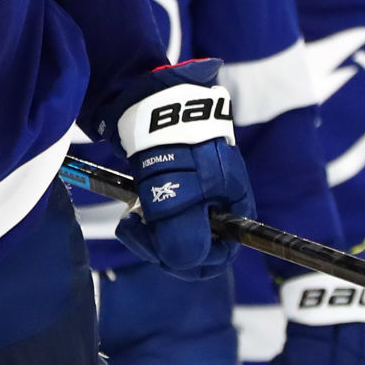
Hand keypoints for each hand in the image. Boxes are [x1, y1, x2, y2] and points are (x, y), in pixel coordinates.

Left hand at [107, 59, 253, 279]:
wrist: (150, 103)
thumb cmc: (173, 147)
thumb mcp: (179, 196)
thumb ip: (183, 237)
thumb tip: (180, 261)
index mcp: (234, 207)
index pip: (220, 254)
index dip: (192, 260)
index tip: (162, 250)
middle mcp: (219, 203)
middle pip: (196, 247)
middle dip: (164, 247)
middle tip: (135, 229)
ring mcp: (197, 193)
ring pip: (176, 233)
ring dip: (151, 234)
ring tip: (131, 218)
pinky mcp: (176, 185)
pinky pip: (164, 218)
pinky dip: (147, 220)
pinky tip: (132, 210)